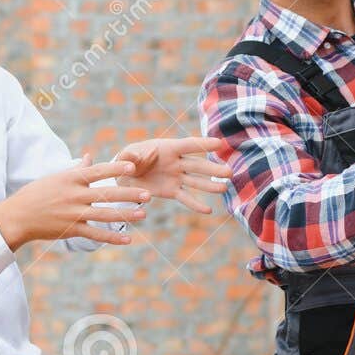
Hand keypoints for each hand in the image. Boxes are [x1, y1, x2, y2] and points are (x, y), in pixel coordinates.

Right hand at [0, 156, 149, 249]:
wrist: (18, 216)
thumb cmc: (36, 194)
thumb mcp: (56, 177)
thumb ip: (76, 169)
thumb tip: (90, 156)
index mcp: (71, 179)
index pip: (98, 171)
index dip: (116, 168)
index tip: (133, 167)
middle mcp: (74, 195)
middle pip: (107, 193)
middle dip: (129, 194)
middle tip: (147, 195)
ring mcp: (73, 213)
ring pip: (105, 214)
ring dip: (126, 215)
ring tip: (143, 214)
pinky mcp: (71, 229)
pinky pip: (96, 234)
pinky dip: (112, 237)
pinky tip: (127, 238)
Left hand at [113, 136, 232, 214]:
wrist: (126, 176)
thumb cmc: (128, 160)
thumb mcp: (127, 156)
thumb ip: (131, 157)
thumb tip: (133, 159)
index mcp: (168, 148)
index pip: (189, 145)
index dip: (203, 144)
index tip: (220, 144)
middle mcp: (176, 162)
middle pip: (197, 165)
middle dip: (213, 169)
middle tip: (229, 173)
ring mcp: (176, 177)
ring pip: (196, 181)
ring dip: (210, 185)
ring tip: (224, 188)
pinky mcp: (172, 191)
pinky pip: (186, 198)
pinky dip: (196, 204)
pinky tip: (208, 210)